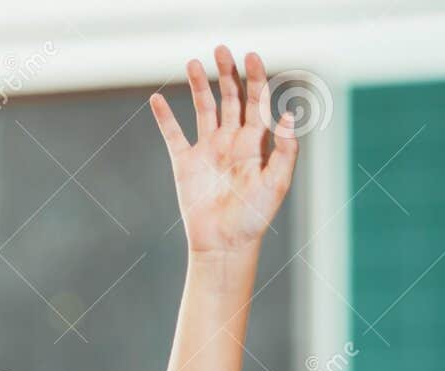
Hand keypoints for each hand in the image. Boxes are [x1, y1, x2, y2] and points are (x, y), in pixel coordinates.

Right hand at [149, 46, 297, 257]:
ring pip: (204, 109)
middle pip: (231, 99)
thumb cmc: (254, 219)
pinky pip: (173, 134)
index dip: (256, 79)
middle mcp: (232, 143)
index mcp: (255, 145)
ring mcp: (208, 151)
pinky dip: (164, 117)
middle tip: (222, 50)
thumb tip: (288, 116)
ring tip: (194, 62)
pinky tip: (156, 99)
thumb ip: (285, 152)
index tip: (251, 57)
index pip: (257, 104)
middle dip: (228, 74)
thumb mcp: (276, 185)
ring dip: (200, 85)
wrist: (225, 245)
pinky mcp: (185, 163)